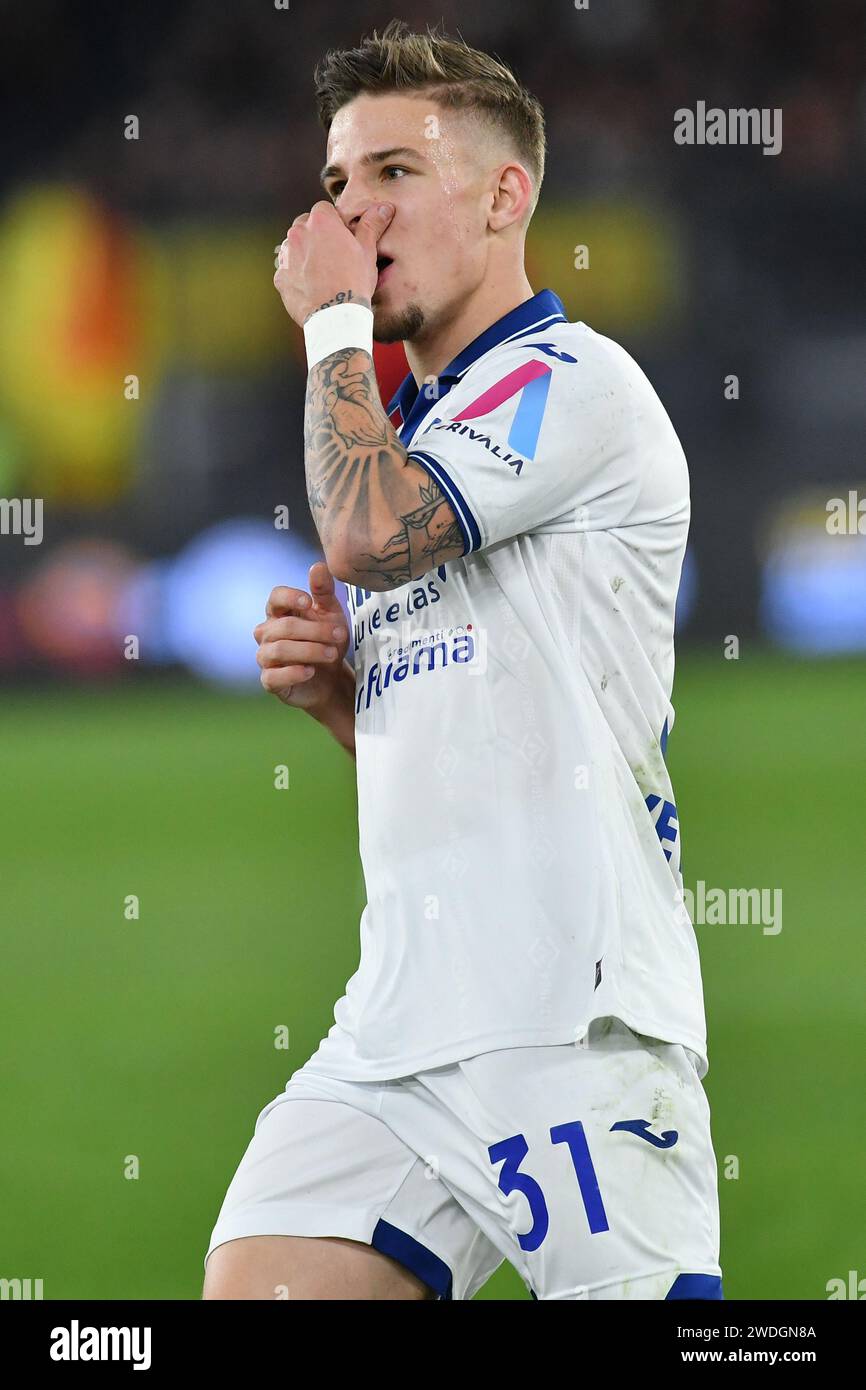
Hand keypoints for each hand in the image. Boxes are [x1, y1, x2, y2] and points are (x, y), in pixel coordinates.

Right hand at [254, 561, 350, 711]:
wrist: (331, 679)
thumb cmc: (326, 641)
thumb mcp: (331, 614)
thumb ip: (323, 592)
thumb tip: (318, 566)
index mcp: (279, 613)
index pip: (275, 597)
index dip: (289, 597)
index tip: (309, 602)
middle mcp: (266, 633)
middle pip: (284, 626)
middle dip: (315, 630)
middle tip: (339, 635)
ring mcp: (265, 657)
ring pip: (279, 650)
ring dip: (309, 650)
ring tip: (332, 654)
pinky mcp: (269, 681)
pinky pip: (273, 676)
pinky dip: (293, 672)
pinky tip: (310, 671)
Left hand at [273, 200, 393, 325]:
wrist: (336, 317)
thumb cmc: (354, 282)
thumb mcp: (368, 251)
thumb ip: (371, 225)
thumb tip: (384, 207)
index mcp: (320, 221)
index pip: (324, 210)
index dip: (334, 223)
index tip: (343, 238)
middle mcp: (298, 233)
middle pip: (305, 225)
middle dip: (316, 235)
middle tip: (333, 256)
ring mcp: (286, 255)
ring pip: (294, 246)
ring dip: (305, 253)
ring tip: (322, 274)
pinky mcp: (279, 277)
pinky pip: (287, 270)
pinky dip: (296, 275)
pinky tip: (311, 287)